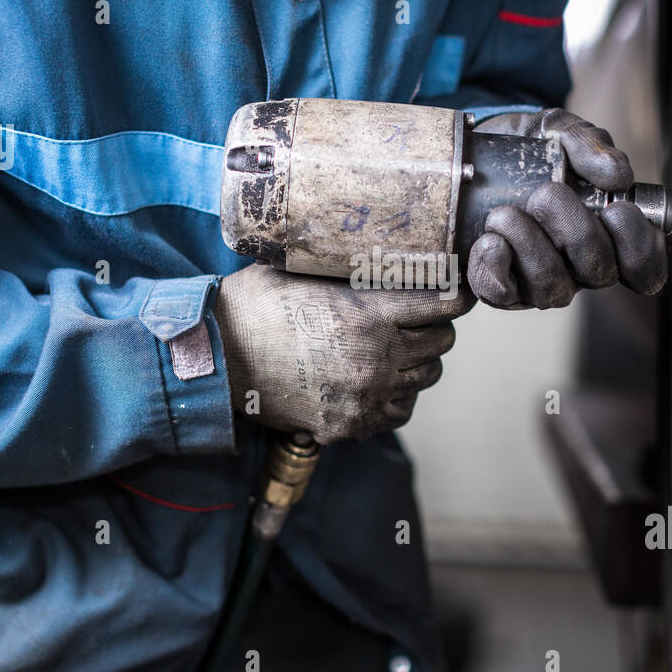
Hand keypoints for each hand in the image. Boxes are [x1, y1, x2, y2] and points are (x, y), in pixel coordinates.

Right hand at [215, 264, 474, 443]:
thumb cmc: (255, 305)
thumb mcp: (303, 272)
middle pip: (441, 342)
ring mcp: (364, 395)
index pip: (444, 305)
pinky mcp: (349, 424)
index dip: (456, 295)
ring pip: (425, 378)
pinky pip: (399, 411)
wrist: (214, 359)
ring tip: (397, 349)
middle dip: (435, 327)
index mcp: (369, 314)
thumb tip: (381, 248)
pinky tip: (379, 380)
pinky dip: (397, 395)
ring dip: (417, 361)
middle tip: (419, 319)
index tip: (456, 291)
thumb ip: (349, 269)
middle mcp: (375, 357)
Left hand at [466, 109, 666, 308]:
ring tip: (503, 213)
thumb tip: (616, 175)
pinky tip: (489, 240)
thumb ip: (590, 144)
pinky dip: (494, 268)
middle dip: (575, 230)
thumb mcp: (561, 132)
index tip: (617, 211)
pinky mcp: (501, 289)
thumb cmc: (531, 149)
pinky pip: (502, 295)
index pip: (645, 270)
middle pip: (598, 272)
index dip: (641, 250)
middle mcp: (579, 267)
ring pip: (552, 288)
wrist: (475, 156)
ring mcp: (541, 283)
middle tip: (546, 194)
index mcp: (609, 237)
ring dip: (529, 246)